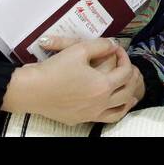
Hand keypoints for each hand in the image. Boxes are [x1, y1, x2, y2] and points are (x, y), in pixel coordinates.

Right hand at [5, 37, 144, 123]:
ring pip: (119, 110)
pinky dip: (114, 112)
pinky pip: (105, 119)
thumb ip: (101, 45)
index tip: (116, 50)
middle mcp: (101, 102)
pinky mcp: (80, 120)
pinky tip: (111, 106)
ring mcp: (91, 114)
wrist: (31, 90)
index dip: (124, 58)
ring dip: (128, 98)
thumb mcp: (79, 49)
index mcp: (103, 85)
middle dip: (132, 77)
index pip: (126, 72)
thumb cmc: (55, 69)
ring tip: (130, 91)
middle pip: (127, 91)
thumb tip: (114, 45)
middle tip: (126, 67)